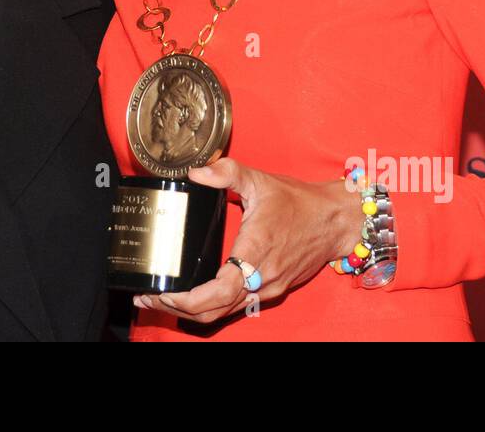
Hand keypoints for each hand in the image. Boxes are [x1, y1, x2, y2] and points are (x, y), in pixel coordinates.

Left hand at [134, 158, 365, 323]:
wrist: (336, 221)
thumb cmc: (300, 202)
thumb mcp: (261, 180)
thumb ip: (227, 173)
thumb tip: (196, 172)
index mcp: (256, 251)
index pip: (219, 291)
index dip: (188, 299)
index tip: (163, 294)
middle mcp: (262, 277)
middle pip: (215, 310)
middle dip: (177, 309)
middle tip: (148, 298)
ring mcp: (268, 288)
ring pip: (225, 313)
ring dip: (192, 312)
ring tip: (162, 300)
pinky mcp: (272, 290)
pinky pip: (236, 306)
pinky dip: (211, 307)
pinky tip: (193, 297)